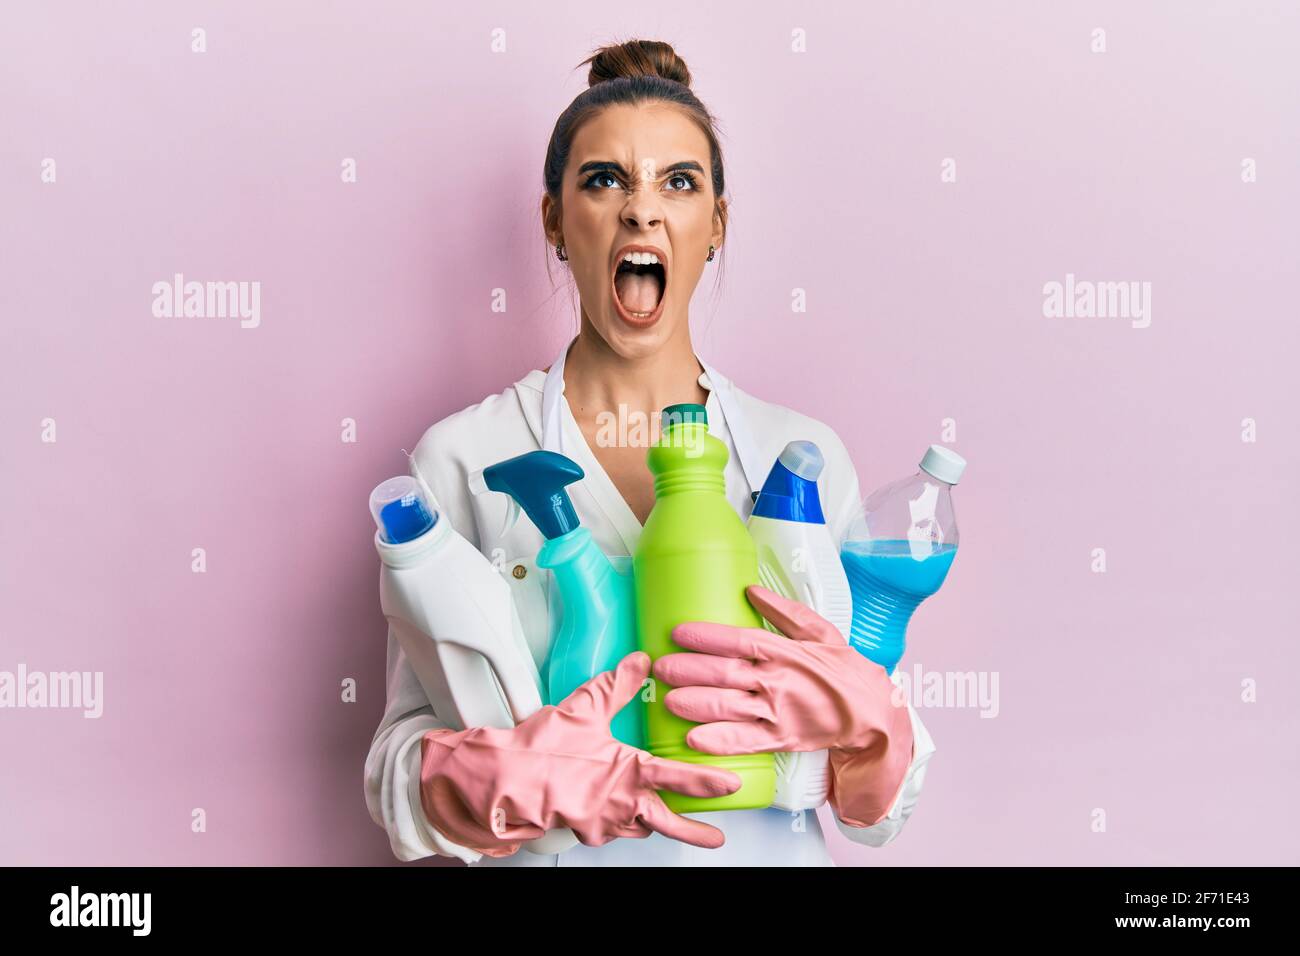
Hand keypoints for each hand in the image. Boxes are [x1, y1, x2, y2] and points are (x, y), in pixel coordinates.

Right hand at [419, 651, 741, 856]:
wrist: (505, 784)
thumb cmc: (542, 752)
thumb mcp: (584, 708)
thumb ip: (617, 685)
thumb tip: (641, 662)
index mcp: (629, 773)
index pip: (680, 778)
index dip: (709, 781)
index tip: (731, 783)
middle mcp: (622, 804)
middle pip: (668, 822)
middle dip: (695, 832)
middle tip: (715, 838)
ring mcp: (601, 823)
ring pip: (636, 825)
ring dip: (648, 821)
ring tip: (655, 814)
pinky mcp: (581, 832)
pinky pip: (606, 827)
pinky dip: (614, 820)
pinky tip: (609, 807)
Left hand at [653, 584, 913, 827]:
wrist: (872, 712)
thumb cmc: (842, 668)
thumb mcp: (820, 632)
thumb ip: (784, 612)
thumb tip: (750, 589)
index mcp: (785, 650)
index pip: (738, 640)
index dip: (705, 636)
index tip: (678, 633)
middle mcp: (778, 680)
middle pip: (724, 674)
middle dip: (687, 670)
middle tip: (660, 667)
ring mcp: (779, 712)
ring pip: (728, 707)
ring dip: (694, 704)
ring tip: (667, 699)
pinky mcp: (782, 738)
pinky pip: (746, 741)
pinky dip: (720, 741)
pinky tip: (694, 739)